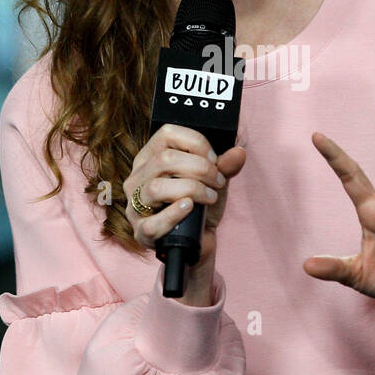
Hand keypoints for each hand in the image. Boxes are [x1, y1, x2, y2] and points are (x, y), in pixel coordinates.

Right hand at [122, 124, 245, 302]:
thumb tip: (239, 152)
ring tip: (210, 197)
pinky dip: (174, 214)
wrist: (199, 240)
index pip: (167, 134)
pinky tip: (191, 208)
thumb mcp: (215, 182)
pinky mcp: (140, 232)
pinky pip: (152, 222)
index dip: (195, 143)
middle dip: (200, 168)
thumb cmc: (201, 205)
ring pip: (156, 187)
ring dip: (191, 190)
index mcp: (151, 158)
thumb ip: (226, 166)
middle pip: (164, 159)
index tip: (214, 159)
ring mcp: (135, 205)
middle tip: (217, 181)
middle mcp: (137, 178)